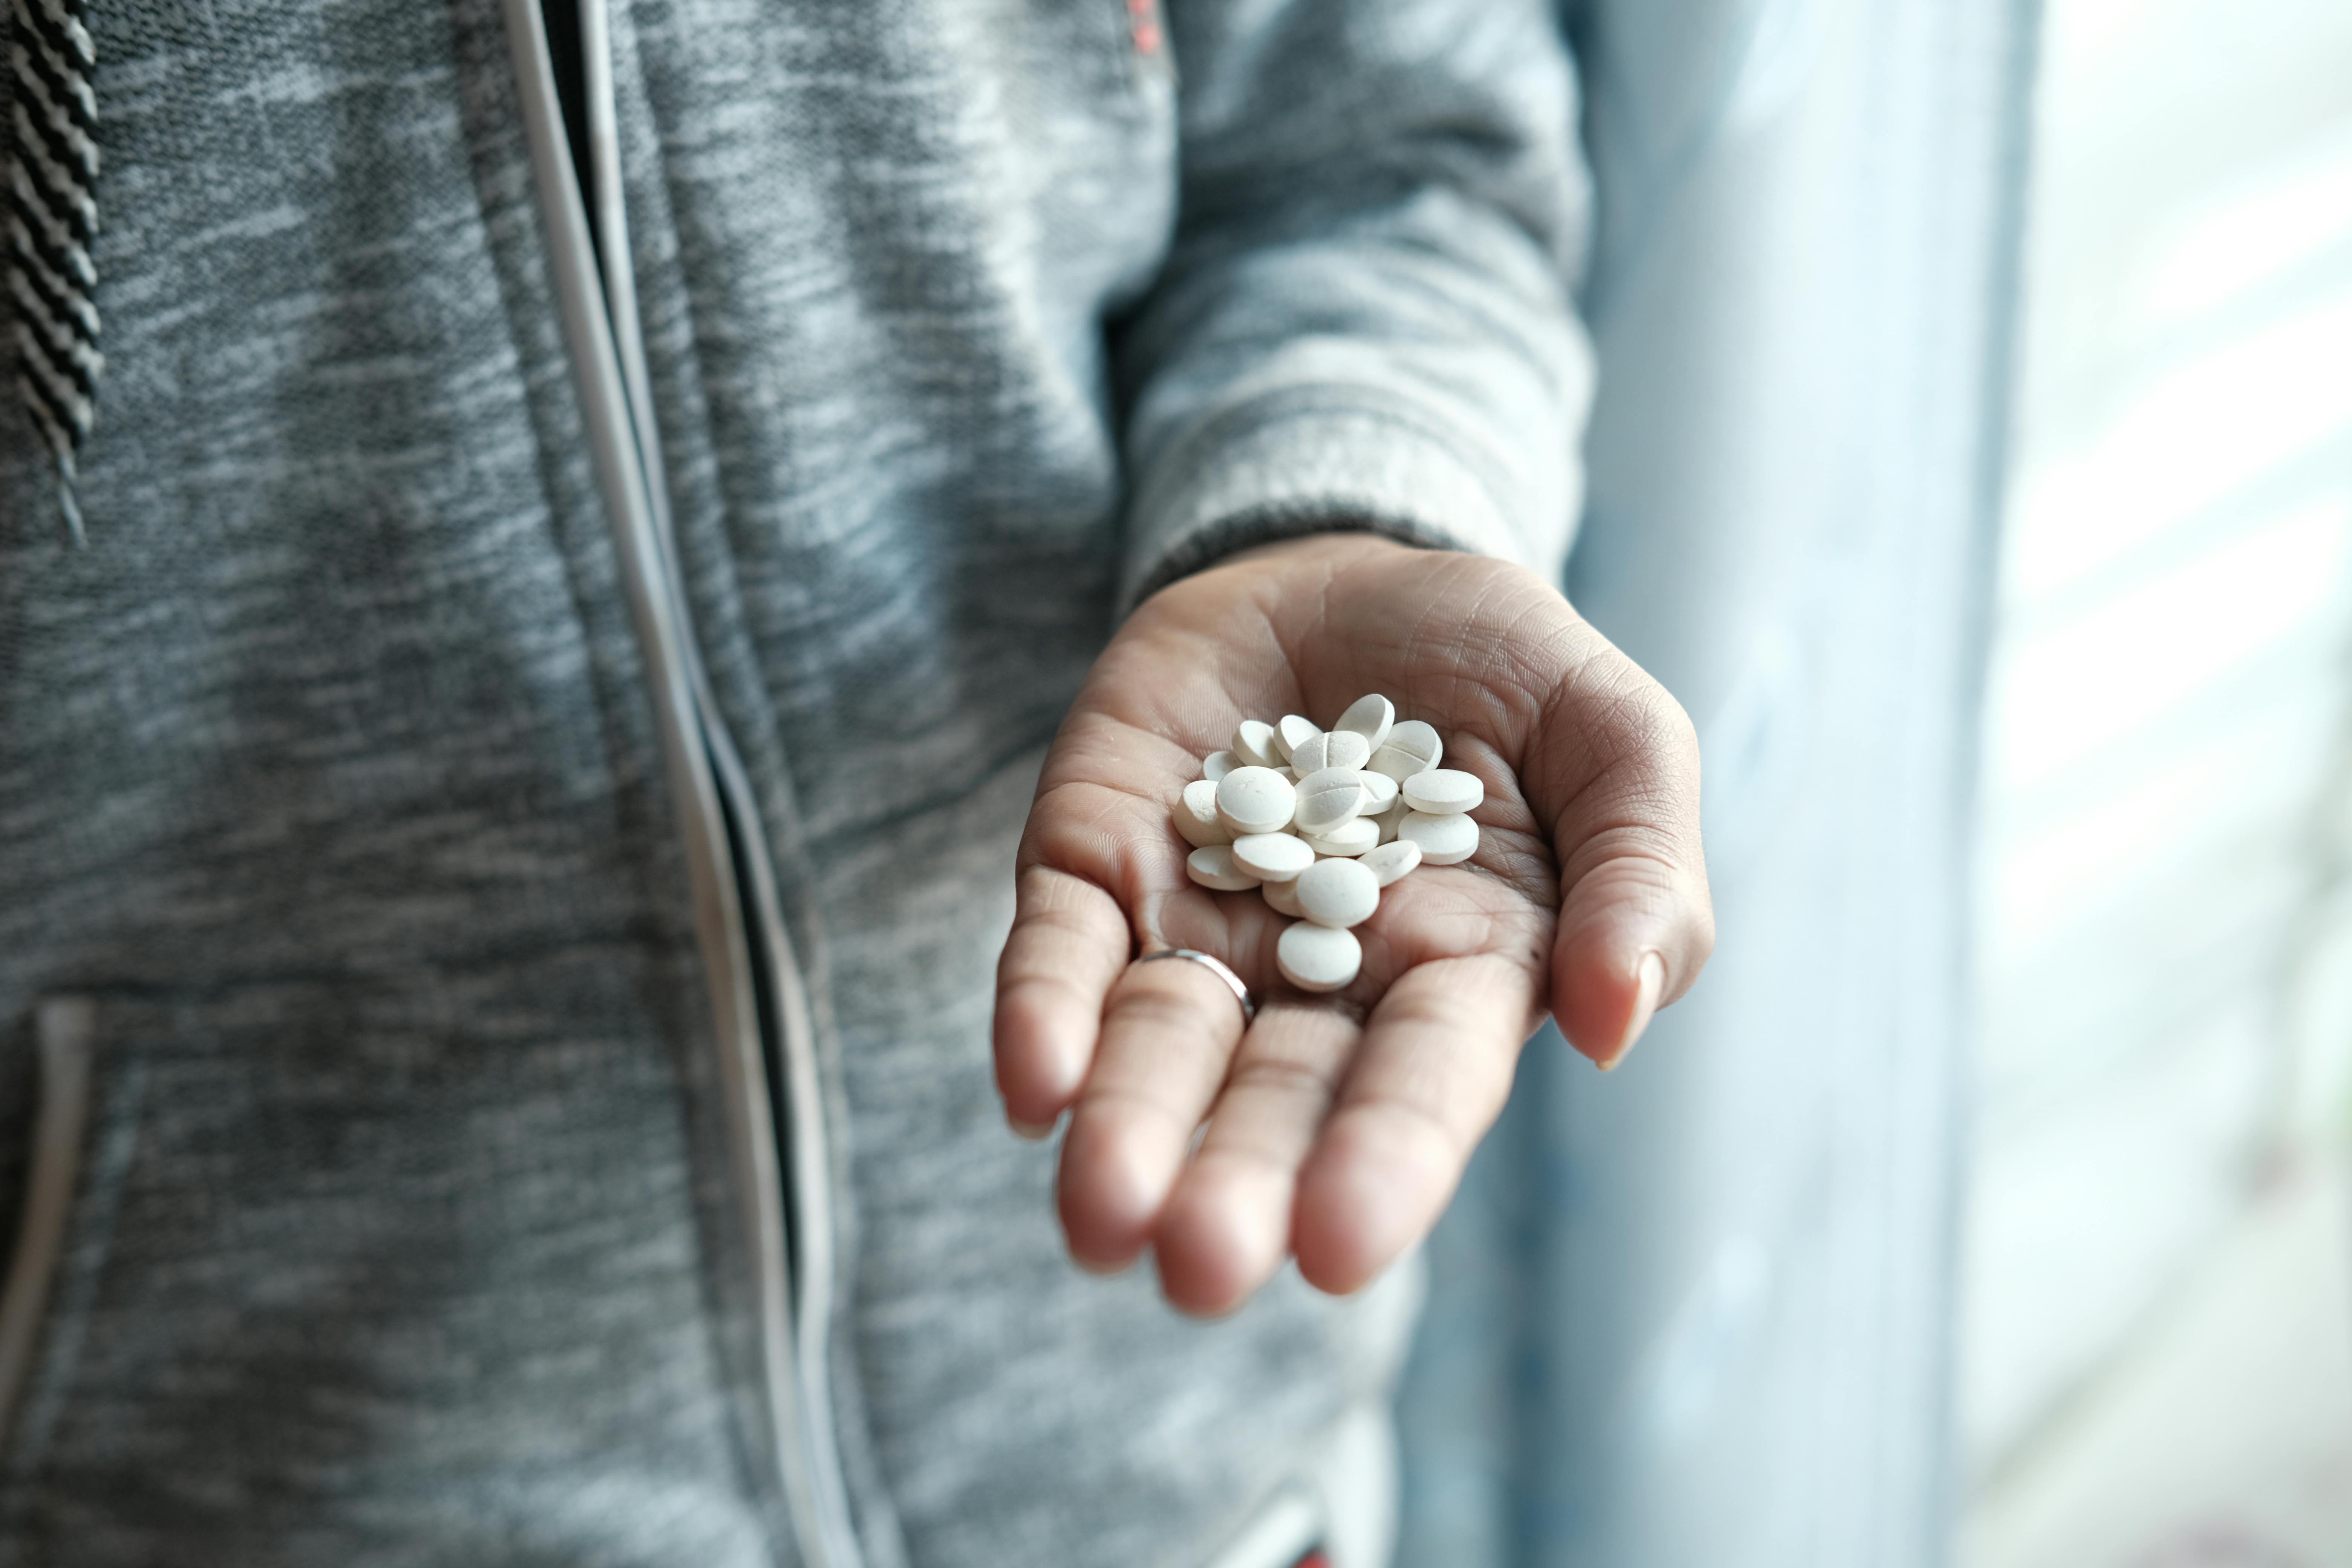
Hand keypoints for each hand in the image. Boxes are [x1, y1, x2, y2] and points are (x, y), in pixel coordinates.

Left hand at [992, 534, 1712, 1314]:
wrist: (1354, 571)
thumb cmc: (1507, 675)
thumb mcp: (1616, 739)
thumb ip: (1642, 875)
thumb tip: (1613, 1022)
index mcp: (1457, 974)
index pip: (1420, 1082)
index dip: (1383, 1159)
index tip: (1337, 1249)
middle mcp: (1317, 983)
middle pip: (1272, 1096)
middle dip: (1233, 1183)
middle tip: (1197, 1268)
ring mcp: (1199, 923)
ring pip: (1156, 1044)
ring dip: (1125, 1130)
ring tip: (1097, 1219)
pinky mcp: (1098, 857)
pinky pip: (1062, 946)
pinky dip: (1043, 1010)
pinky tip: (1031, 1083)